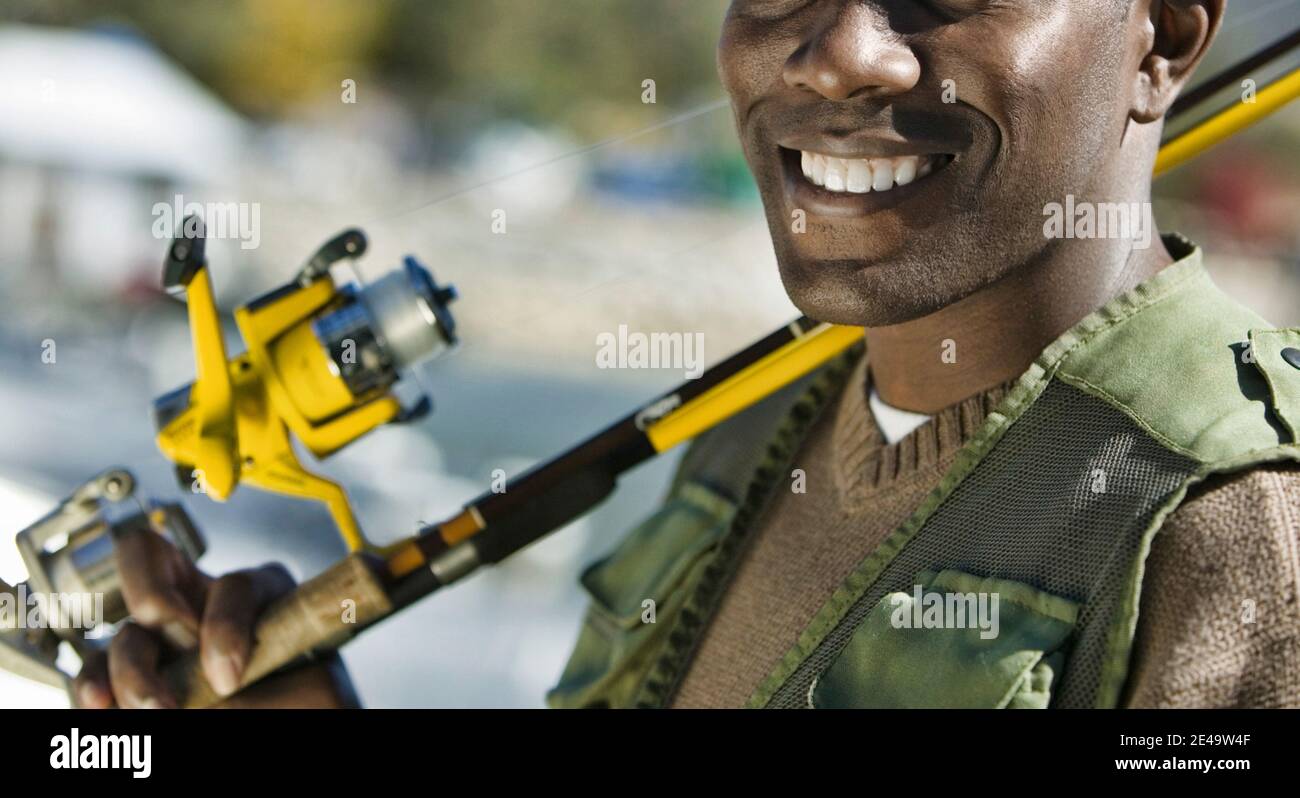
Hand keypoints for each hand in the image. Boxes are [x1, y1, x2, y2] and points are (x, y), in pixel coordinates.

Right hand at [73, 526, 355, 707]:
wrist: (292, 714)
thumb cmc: (311, 702)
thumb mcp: (314, 685)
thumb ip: (283, 686)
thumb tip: (220, 694)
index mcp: (260, 594)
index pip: (233, 584)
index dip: (225, 627)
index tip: (230, 678)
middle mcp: (205, 603)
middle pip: (153, 565)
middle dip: (156, 604)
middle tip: (183, 655)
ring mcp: (165, 638)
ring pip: (126, 630)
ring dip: (130, 669)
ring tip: (153, 709)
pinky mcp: (138, 673)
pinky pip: (97, 670)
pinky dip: (93, 686)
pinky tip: (101, 703)